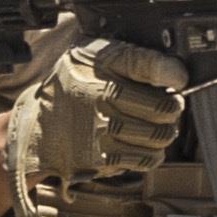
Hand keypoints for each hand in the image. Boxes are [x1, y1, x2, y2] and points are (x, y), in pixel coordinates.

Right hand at [12, 39, 190, 204]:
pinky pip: (147, 158)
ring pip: (161, 135)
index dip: (172, 72)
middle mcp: (100, 99)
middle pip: (164, 107)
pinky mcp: (104, 159)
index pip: (149, 66)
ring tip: (155, 123)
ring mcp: (102, 132)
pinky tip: (142, 141)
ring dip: (165, 131)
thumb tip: (175, 69)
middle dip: (172, 106)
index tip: (179, 78)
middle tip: (167, 103)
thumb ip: (132, 57)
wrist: (37, 127)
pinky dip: (152, 152)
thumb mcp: (91, 57)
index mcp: (98, 67)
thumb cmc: (71, 88)